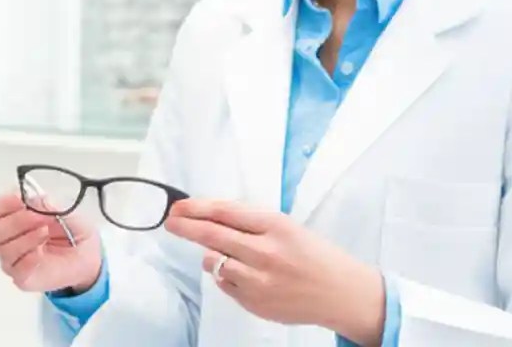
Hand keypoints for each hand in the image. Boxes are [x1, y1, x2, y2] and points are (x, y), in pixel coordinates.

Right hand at [0, 192, 102, 293]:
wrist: (87, 257)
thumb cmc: (71, 231)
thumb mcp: (67, 210)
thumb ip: (50, 204)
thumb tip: (35, 200)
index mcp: (9, 217)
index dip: (0, 204)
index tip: (20, 199)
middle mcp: (5, 239)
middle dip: (16, 221)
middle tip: (40, 217)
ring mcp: (11, 260)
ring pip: (2, 250)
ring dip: (26, 238)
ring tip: (46, 233)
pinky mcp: (22, 277)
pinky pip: (16, 269)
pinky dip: (29, 259)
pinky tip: (42, 253)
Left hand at [165, 199, 385, 344]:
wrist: (340, 293)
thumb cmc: (313, 255)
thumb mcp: (286, 227)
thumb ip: (249, 222)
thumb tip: (208, 216)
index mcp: (275, 226)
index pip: (224, 212)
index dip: (196, 208)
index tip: (178, 207)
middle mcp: (265, 252)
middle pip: (212, 236)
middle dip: (186, 227)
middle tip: (171, 222)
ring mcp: (259, 281)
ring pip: (213, 262)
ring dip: (211, 255)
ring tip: (229, 253)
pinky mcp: (255, 303)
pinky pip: (224, 284)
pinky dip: (225, 276)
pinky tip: (244, 273)